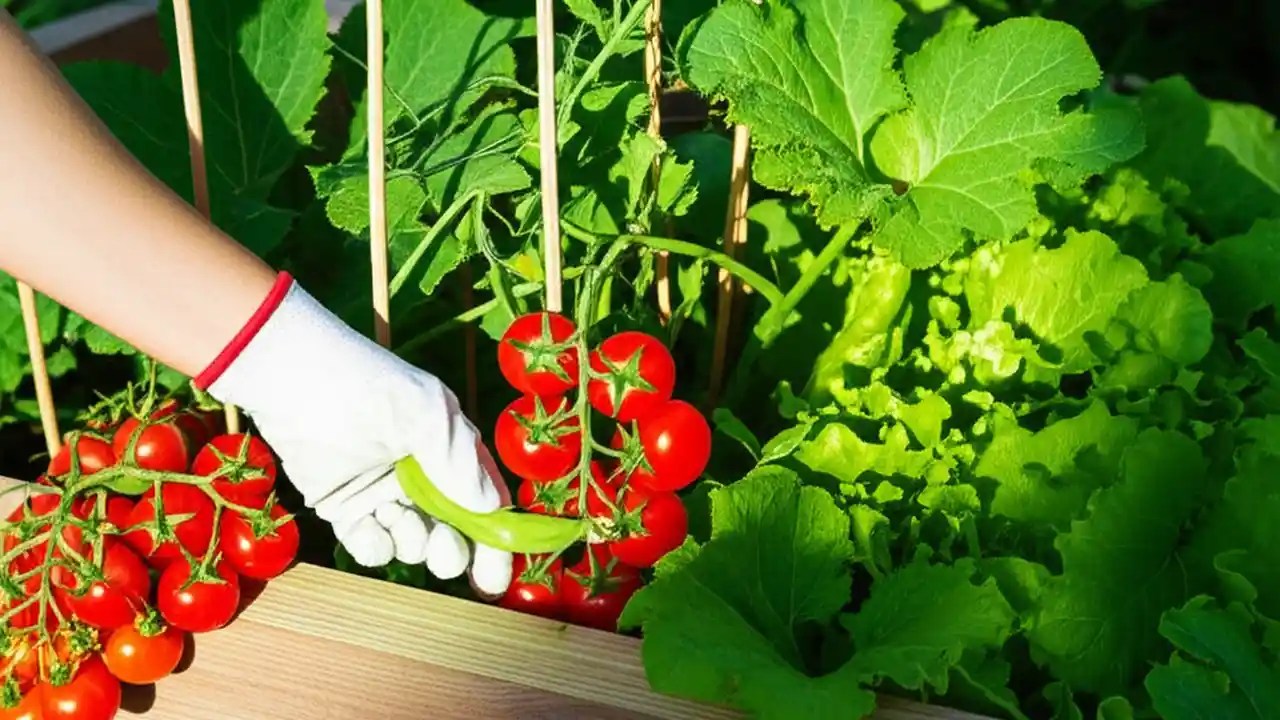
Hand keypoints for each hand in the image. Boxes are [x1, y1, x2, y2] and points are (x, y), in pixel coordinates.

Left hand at [196, 274, 511, 595]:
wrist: (291, 379)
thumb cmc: (367, 386)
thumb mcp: (427, 414)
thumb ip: (460, 464)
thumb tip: (491, 508)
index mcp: (452, 452)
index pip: (486, 503)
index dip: (497, 539)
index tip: (498, 575)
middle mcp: (422, 478)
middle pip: (454, 532)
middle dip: (454, 549)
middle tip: (443, 546)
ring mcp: (384, 496)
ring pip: (414, 544)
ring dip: (412, 541)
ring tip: (396, 514)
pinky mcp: (346, 510)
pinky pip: (372, 547)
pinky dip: (376, 547)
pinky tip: (370, 528)